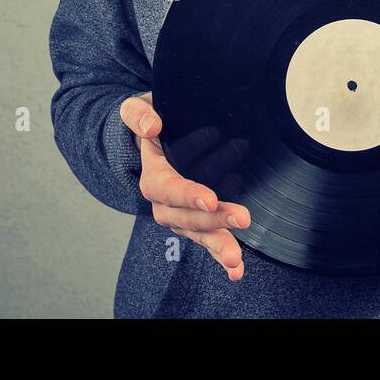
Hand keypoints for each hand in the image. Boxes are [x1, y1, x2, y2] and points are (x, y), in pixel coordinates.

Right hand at [119, 92, 250, 280]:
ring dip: (218, 245)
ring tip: (237, 261)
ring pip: (198, 234)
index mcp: (152, 176)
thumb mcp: (137, 109)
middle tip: (243, 218)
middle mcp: (163, 203)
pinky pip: (207, 240)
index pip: (167, 188)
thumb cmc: (150, 122)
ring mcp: (180, 215)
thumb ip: (137, 115)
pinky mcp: (196, 222)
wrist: (152, 138)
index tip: (209, 199)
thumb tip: (152, 126)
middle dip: (213, 220)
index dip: (187, 194)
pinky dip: (220, 255)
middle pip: (186, 217)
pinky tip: (237, 270)